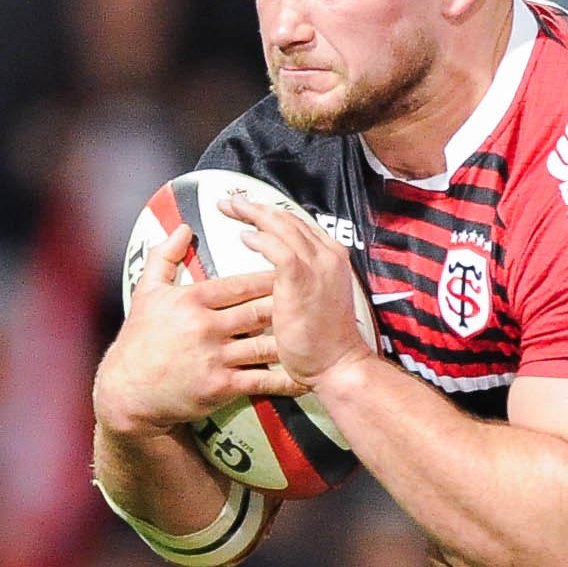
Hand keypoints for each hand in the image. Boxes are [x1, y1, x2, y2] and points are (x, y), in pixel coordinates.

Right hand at [93, 219, 298, 437]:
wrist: (127, 391)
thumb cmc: (139, 341)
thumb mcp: (145, 292)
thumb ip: (165, 256)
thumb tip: (183, 228)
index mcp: (192, 301)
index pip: (238, 284)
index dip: (268, 277)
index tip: (291, 272)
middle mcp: (205, 327)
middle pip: (257, 310)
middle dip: (288, 304)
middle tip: (315, 298)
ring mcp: (214, 358)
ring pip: (263, 345)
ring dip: (291, 340)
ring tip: (317, 334)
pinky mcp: (219, 386)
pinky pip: (259, 381)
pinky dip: (284, 379)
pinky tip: (303, 374)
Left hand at [222, 192, 376, 391]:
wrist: (337, 364)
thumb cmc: (324, 342)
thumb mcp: (317, 300)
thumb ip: (301, 281)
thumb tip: (277, 275)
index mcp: (331, 259)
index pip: (298, 225)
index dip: (272, 214)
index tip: (251, 210)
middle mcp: (327, 256)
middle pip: (288, 219)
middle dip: (257, 207)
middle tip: (232, 201)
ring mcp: (317, 266)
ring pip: (282, 227)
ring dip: (253, 214)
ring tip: (230, 207)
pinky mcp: (303, 279)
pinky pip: (278, 249)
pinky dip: (261, 239)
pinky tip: (244, 237)